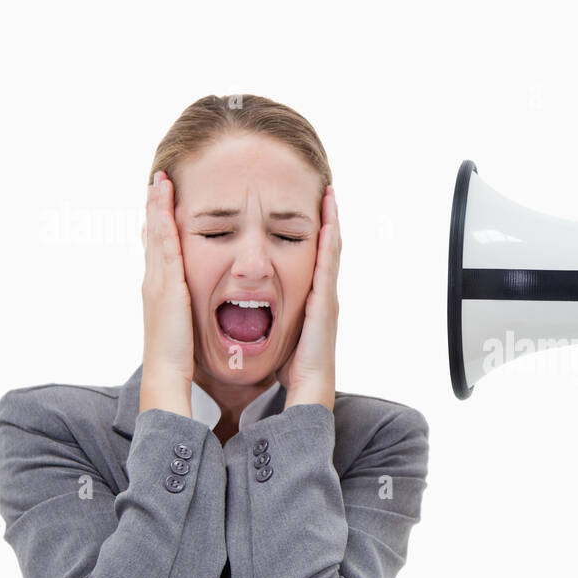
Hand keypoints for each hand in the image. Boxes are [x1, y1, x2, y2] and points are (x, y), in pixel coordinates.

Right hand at [138, 170, 194, 413]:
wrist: (167, 372)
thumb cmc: (179, 356)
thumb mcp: (183, 324)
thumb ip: (187, 309)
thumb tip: (193, 301)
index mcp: (160, 290)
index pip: (158, 250)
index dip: (158, 225)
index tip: (160, 204)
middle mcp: (154, 280)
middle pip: (152, 235)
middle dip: (154, 208)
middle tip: (156, 182)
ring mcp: (157, 280)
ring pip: (155, 234)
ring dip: (157, 206)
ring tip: (159, 181)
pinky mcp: (166, 284)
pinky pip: (164, 245)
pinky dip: (163, 221)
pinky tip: (165, 202)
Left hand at [278, 184, 339, 410]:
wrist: (307, 387)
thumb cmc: (289, 364)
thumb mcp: (276, 332)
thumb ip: (268, 315)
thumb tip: (244, 306)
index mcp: (308, 299)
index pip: (311, 258)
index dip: (313, 233)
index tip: (307, 208)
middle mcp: (321, 293)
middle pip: (326, 249)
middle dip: (327, 220)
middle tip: (326, 191)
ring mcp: (326, 296)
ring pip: (332, 251)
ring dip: (333, 222)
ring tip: (330, 196)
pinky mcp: (326, 302)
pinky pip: (329, 265)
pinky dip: (331, 242)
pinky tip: (330, 223)